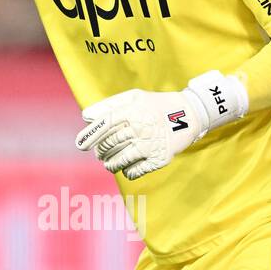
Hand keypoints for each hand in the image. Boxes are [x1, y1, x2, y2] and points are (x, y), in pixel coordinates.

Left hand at [75, 86, 208, 180]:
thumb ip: (109, 105)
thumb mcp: (134, 97)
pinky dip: (126, 171)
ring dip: (109, 164)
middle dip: (100, 151)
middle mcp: (141, 128)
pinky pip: (133, 171)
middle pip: (109, 144)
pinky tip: (126, 166)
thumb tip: (86, 117)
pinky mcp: (159, 159)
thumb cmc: (156, 105)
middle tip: (100, 152)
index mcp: (133, 111)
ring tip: (108, 162)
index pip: (104, 125)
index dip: (89, 136)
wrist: (190, 114)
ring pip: (118, 161)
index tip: (80, 145)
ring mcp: (150, 146)